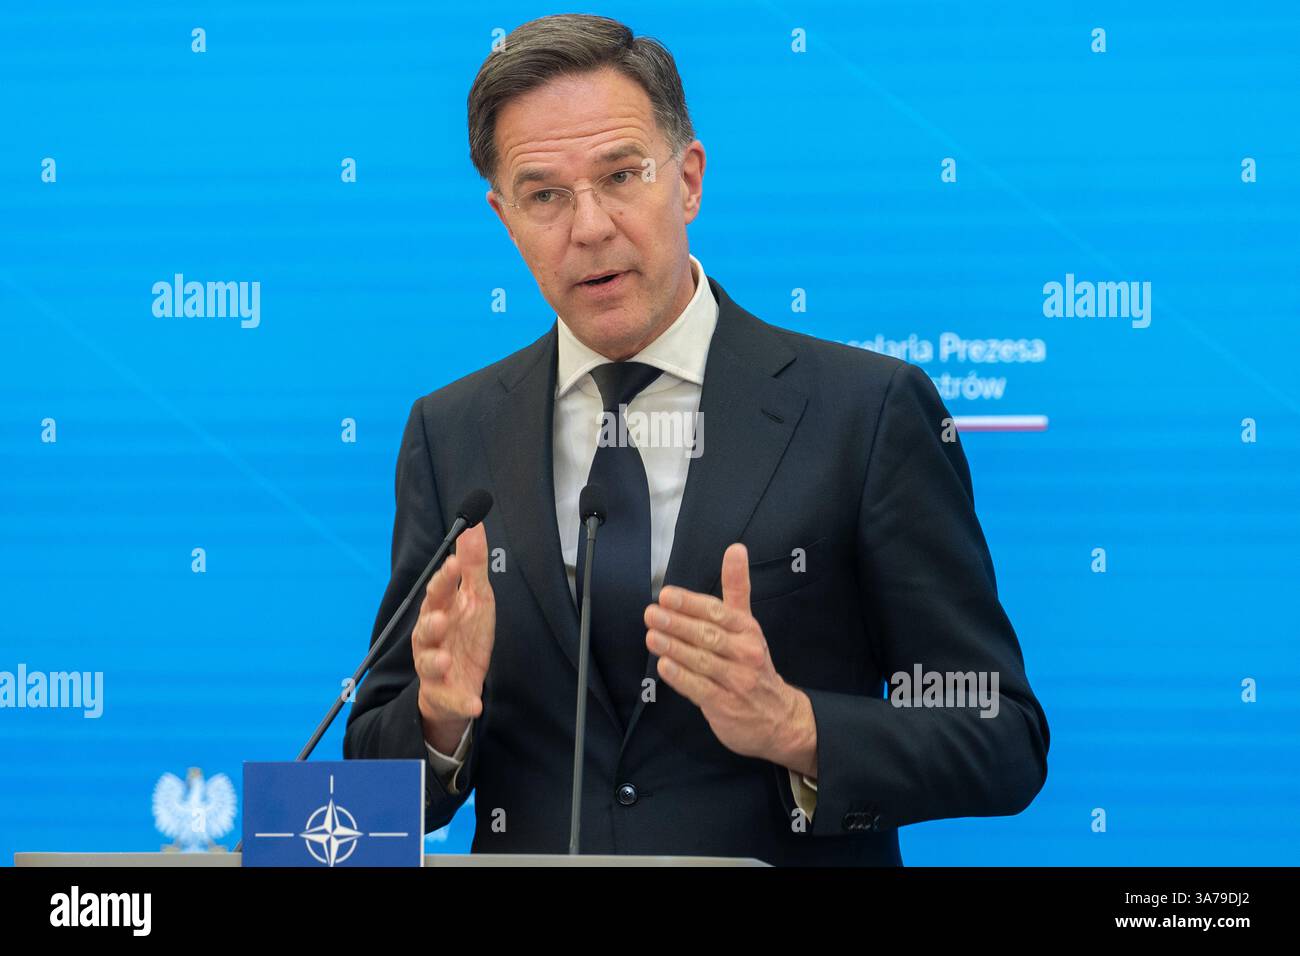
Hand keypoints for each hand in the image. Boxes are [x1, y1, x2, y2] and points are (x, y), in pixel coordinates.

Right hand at [412, 522, 495, 750]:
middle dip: (431, 623)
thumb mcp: (475, 599)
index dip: (444, 579)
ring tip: (446, 659)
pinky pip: (452, 700)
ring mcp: (435, 668)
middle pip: (425, 629)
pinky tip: (473, 704)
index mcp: (438, 612)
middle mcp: (430, 639)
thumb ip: (473, 565)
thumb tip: (473, 526)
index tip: (454, 563)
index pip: (437, 593)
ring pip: (428, 664)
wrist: (457, 683)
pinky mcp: (445, 695)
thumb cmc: (463, 635)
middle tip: (441, 616)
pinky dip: (461, 703)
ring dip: (436, 661)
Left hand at [644, 543, 816, 776]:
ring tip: (652, 636)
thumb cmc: (754, 664)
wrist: (778, 718)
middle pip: (708, 635)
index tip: (666, 595)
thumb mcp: (748, 624)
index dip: (691, 603)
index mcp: (748, 630)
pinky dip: (681, 678)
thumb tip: (735, 548)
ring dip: (675, 648)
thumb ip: (737, 588)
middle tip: (652, 613)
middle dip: (678, 624)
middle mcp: (745, 653)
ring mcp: (736, 681)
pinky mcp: (726, 705)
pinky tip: (664, 667)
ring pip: (703, 661)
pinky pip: (700, 689)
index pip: (718, 612)